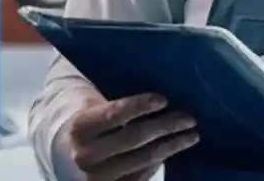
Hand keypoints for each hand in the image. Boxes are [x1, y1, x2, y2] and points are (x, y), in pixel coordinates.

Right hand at [63, 90, 198, 180]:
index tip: (164, 99)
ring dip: (172, 145)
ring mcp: (97, 177)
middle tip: (189, 118)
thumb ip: (118, 102)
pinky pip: (143, 175)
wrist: (72, 154)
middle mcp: (85, 154)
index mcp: (80, 127)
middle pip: (134, 138)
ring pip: (143, 159)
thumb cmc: (92, 122)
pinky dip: (161, 160)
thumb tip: (160, 91)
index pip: (114, 114)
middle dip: (166, 126)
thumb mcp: (94, 107)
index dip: (140, 106)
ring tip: (191, 134)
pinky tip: (174, 148)